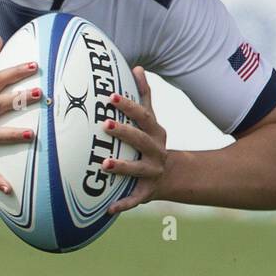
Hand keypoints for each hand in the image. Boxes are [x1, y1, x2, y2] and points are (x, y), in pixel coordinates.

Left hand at [105, 67, 167, 213]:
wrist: (172, 176)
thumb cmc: (151, 141)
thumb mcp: (151, 120)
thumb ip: (143, 95)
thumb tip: (136, 67)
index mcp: (155, 133)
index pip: (143, 116)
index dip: (128, 106)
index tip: (110, 96)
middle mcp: (156, 152)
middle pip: (141, 140)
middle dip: (124, 132)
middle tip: (104, 124)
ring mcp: (153, 173)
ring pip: (138, 170)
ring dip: (122, 167)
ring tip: (104, 164)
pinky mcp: (147, 192)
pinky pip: (135, 199)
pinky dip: (123, 204)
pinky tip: (107, 208)